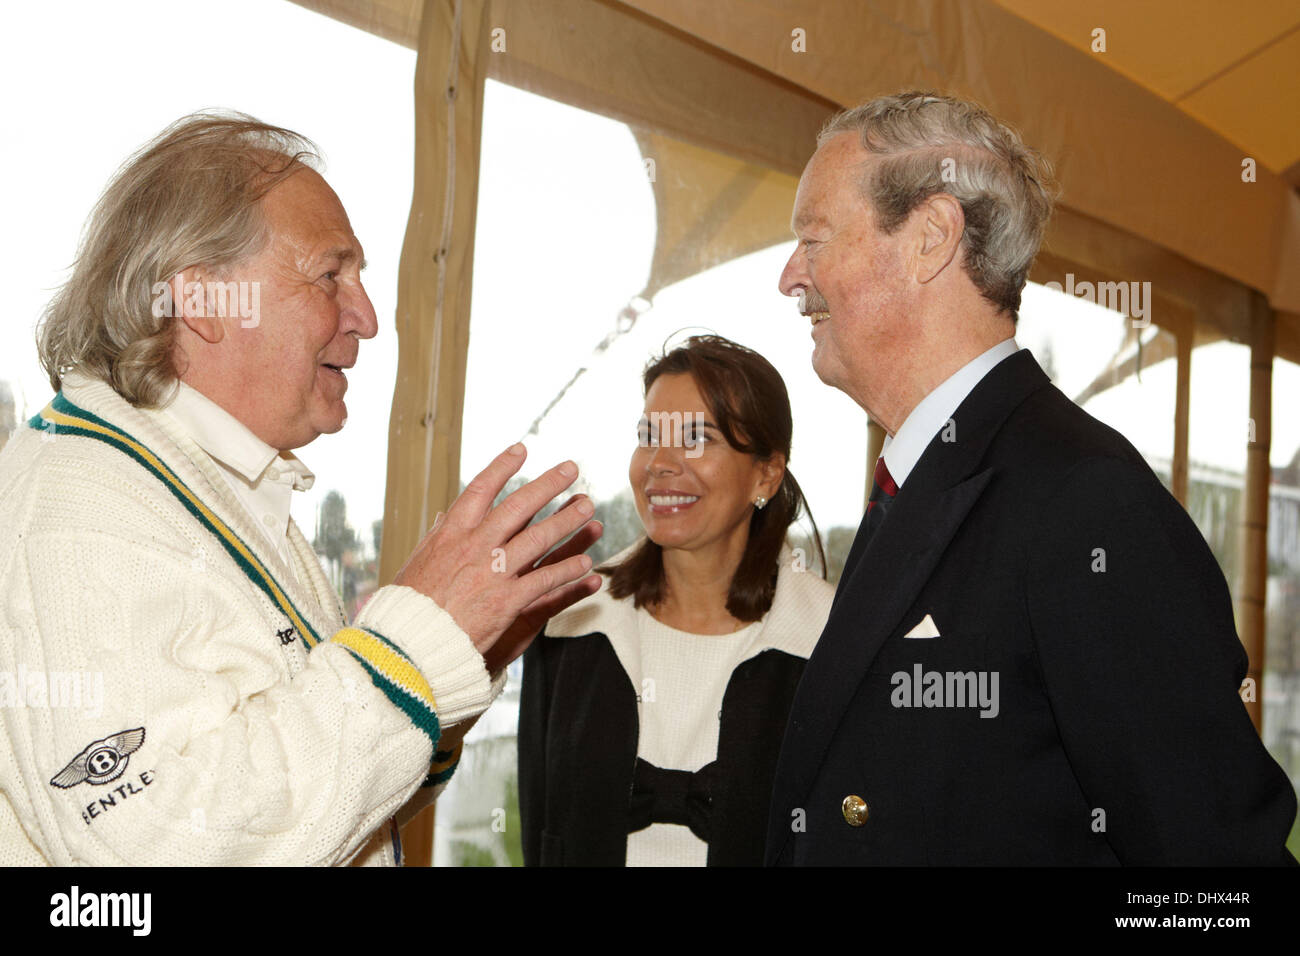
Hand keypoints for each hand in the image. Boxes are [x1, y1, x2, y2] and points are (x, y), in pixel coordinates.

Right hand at [393, 444, 603, 669]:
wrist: (410, 645)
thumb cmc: (409, 606)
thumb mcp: (417, 562)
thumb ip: (438, 538)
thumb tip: (445, 515)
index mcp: (451, 533)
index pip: (481, 488)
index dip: (503, 466)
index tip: (522, 449)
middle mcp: (475, 546)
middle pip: (519, 505)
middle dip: (548, 484)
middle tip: (571, 469)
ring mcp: (493, 572)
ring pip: (539, 537)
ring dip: (567, 520)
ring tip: (588, 508)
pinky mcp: (508, 601)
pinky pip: (546, 579)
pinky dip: (568, 570)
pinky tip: (585, 563)